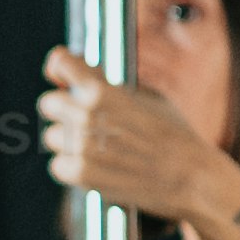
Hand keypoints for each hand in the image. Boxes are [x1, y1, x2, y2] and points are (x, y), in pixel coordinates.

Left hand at [39, 45, 236, 233]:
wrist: (190, 176)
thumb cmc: (171, 132)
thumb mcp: (146, 94)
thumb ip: (106, 82)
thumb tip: (68, 74)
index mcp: (102, 89)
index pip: (60, 63)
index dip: (61, 70)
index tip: (63, 78)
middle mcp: (87, 114)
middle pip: (48, 103)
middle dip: (65, 109)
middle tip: (89, 121)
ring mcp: (82, 146)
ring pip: (52, 136)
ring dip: (68, 141)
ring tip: (100, 147)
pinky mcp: (80, 174)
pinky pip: (57, 165)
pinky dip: (72, 167)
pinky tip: (97, 166)